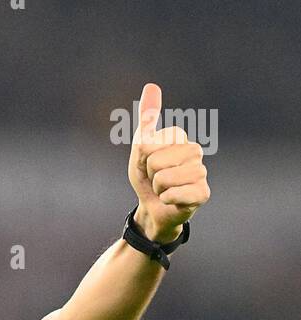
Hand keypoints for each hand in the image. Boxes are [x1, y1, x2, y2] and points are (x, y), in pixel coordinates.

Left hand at [128, 82, 209, 242]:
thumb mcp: (141, 146)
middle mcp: (195, 150)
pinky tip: (172, 200)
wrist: (153, 208)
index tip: (149, 165)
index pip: (148, 145)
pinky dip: (167, 200)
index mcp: (180, 136)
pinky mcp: (202, 193)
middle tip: (157, 180)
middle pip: (156, 162)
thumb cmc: (147, 177)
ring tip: (164, 190)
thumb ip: (147, 118)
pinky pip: (175, 194)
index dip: (142, 159)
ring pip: (164, 179)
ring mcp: (201, 172)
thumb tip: (152, 86)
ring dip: (158, 189)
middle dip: (150, 175)